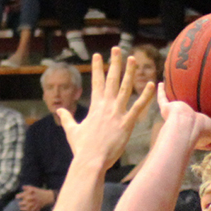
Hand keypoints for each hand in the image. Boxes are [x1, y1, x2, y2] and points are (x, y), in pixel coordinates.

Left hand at [16, 186, 53, 210]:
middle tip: (19, 203)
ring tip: (21, 208)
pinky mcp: (37, 207)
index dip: (18, 196)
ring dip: (23, 209)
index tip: (16, 197)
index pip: (22, 195)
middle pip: (24, 202)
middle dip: (21, 203)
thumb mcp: (33, 188)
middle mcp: (33, 199)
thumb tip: (22, 187)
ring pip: (27, 208)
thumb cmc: (39, 192)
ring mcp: (35, 203)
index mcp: (31, 193)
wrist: (47, 197)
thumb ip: (27, 187)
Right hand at [58, 48, 156, 169]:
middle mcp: (106, 106)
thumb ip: (67, 118)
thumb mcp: (71, 131)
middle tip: (117, 49)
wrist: (90, 161)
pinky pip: (138, 107)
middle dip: (114, 63)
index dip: (97, 67)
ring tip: (133, 59)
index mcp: (94, 107)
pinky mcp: (126, 124)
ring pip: (125, 89)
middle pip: (111, 80)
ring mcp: (116, 114)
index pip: (96, 82)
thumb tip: (59, 110)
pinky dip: (145, 96)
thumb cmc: (82, 148)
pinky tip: (151, 84)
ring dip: (129, 73)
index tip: (97, 55)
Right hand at [157, 85, 210, 149]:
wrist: (184, 128)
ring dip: (178, 98)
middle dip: (196, 110)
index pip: (207, 131)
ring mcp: (175, 116)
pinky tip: (160, 82)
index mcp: (198, 132)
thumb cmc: (203, 132)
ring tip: (181, 88)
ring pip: (176, 105)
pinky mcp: (167, 109)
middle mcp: (186, 124)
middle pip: (192, 115)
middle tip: (201, 103)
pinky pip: (162, 98)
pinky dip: (160, 91)